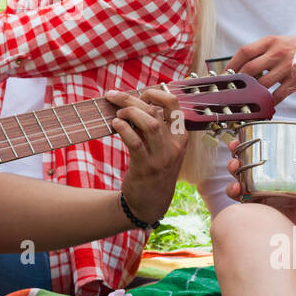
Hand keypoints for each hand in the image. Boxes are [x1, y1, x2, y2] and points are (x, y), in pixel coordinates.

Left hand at [108, 86, 187, 225]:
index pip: (174, 104)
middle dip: (131, 99)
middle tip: (114, 96)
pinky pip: (135, 141)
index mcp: (180, 136)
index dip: (156, 93)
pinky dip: (123, 129)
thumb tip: (134, 100)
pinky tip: (115, 124)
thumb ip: (154, 125)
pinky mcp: (146, 167)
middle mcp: (175, 145)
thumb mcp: (161, 146)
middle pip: (155, 111)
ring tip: (117, 114)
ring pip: (150, 123)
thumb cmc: (153, 168)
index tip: (140, 93)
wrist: (150, 202)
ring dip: (129, 113)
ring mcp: (162, 157)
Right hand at [224, 137, 295, 204]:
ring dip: (231, 173)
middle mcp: (258, 184)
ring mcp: (254, 197)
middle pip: (239, 168)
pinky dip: (234, 192)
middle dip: (233, 158)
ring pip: (235, 182)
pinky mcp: (253, 209)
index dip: (241, 147)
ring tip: (235, 170)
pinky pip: (238, 199)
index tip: (237, 141)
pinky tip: (238, 189)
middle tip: (235, 155)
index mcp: (269, 173)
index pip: (251, 157)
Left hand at [228, 35, 295, 105]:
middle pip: (249, 69)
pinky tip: (265, 104)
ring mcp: (287, 66)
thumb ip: (261, 52)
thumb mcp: (278, 43)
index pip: (244, 52)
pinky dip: (269, 102)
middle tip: (232, 89)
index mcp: (270, 41)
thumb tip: (238, 69)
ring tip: (247, 98)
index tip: (225, 74)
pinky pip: (278, 95)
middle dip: (238, 81)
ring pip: (262, 84)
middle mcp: (278, 52)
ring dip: (253, 93)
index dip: (231, 64)